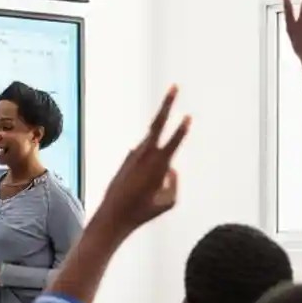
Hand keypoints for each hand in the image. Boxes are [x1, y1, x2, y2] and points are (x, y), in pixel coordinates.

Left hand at [93, 86, 191, 236]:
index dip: (182, 129)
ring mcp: (134, 155)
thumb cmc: (143, 212)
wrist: (113, 215)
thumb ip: (175, 182)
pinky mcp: (127, 159)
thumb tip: (171, 168)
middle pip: (157, 124)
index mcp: (158, 166)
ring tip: (149, 168)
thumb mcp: (168, 202)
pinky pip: (143, 157)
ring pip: (151, 143)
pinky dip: (148, 165)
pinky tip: (138, 184)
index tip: (188, 116)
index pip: (173, 142)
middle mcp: (144, 155)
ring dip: (156, 151)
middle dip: (167, 104)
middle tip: (174, 86)